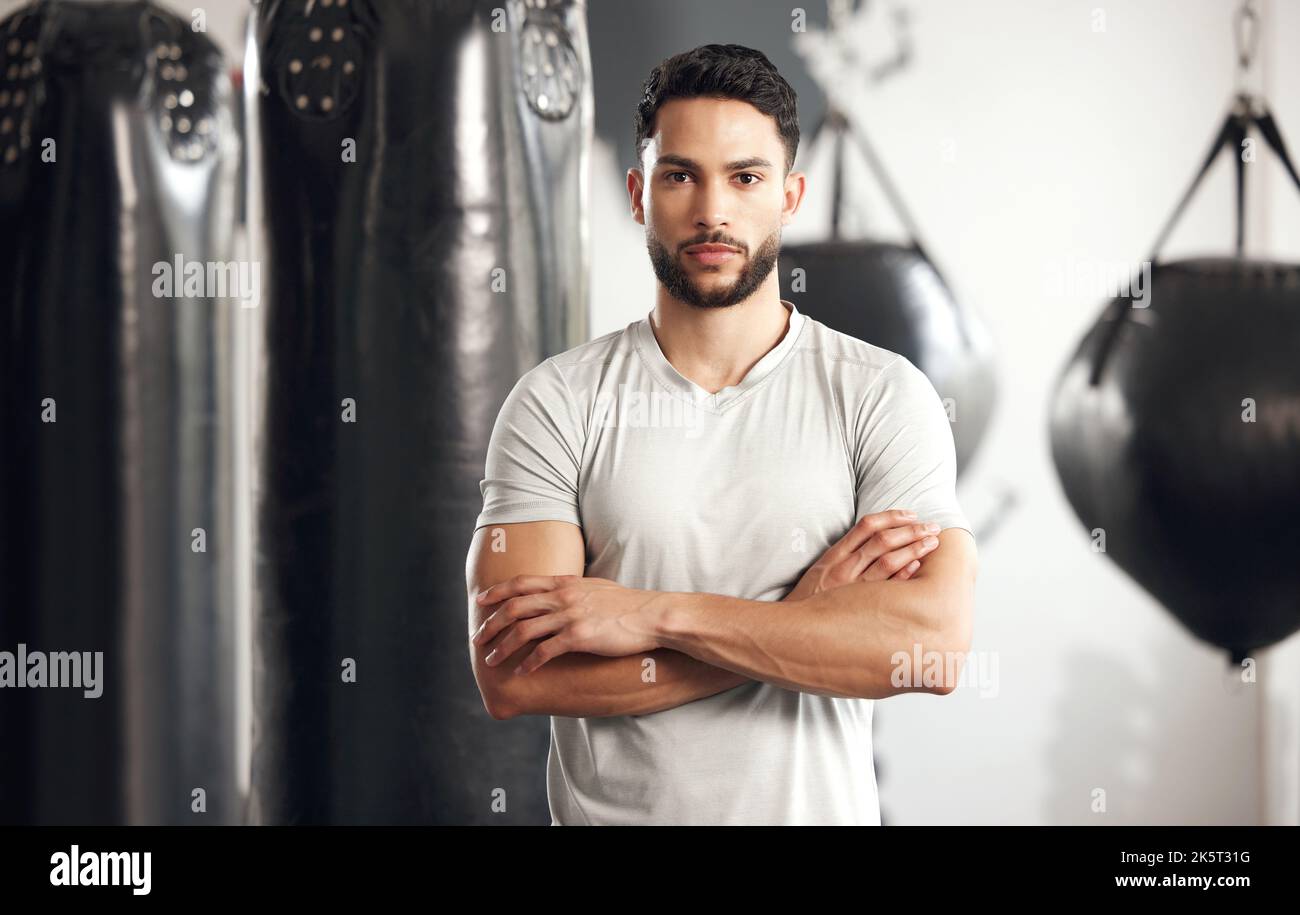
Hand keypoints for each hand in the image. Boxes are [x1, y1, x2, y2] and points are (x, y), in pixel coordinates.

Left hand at [471, 575, 665, 674]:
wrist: (652, 615)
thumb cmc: (628, 604)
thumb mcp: (596, 587)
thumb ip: (573, 589)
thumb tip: (560, 591)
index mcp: (565, 583)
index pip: (521, 583)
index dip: (497, 591)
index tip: (481, 602)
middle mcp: (563, 597)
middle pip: (515, 607)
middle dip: (491, 624)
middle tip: (477, 638)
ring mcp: (570, 616)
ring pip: (524, 631)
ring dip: (503, 647)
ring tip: (491, 660)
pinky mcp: (579, 636)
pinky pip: (545, 651)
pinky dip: (528, 663)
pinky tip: (521, 672)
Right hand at [785, 509, 940, 602]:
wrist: (794, 629)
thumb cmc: (811, 599)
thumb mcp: (822, 568)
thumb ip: (845, 553)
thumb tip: (877, 538)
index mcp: (835, 555)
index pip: (867, 526)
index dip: (892, 516)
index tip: (911, 514)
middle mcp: (844, 568)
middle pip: (882, 541)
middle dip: (910, 530)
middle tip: (932, 527)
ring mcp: (852, 588)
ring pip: (887, 562)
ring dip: (913, 549)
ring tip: (931, 543)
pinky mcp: (859, 607)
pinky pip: (886, 589)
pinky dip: (903, 575)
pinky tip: (917, 567)